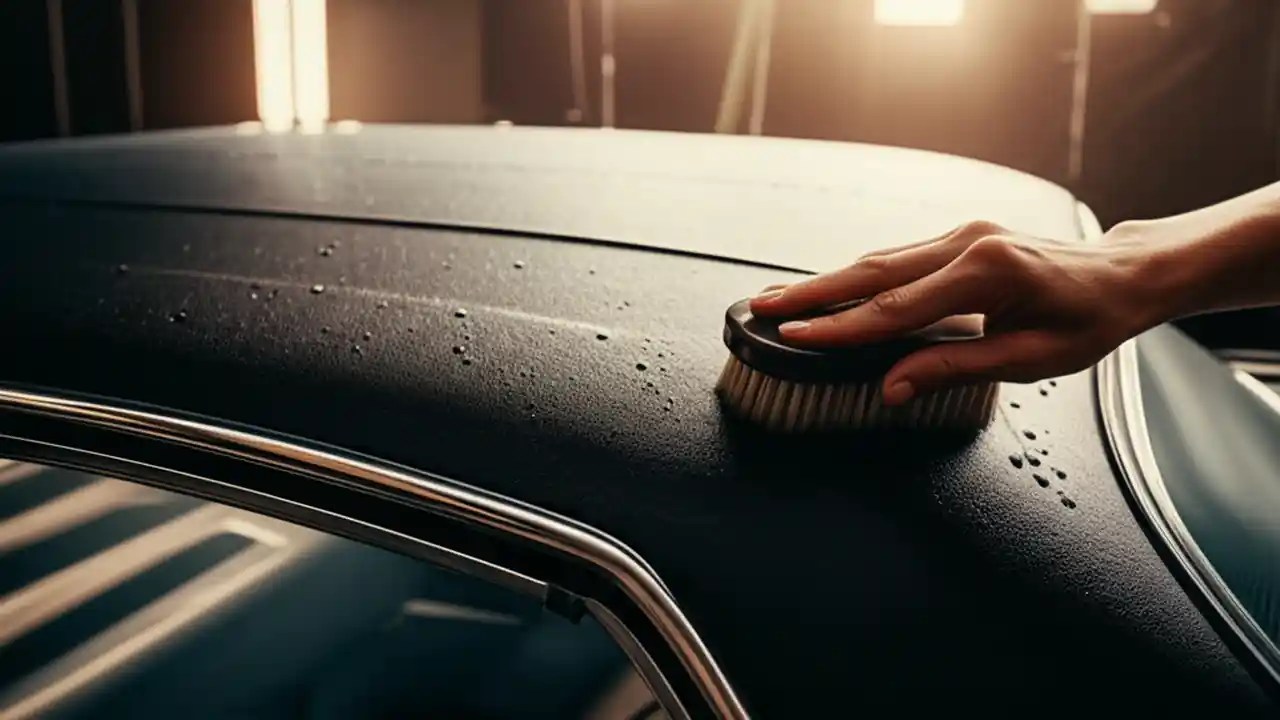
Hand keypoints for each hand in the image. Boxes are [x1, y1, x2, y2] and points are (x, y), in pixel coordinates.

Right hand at [748, 220, 1161, 404]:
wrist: (1122, 275)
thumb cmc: (1088, 320)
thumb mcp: (1028, 357)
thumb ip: (954, 368)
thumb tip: (891, 387)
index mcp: (986, 272)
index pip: (895, 308)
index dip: (839, 327)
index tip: (792, 336)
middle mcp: (967, 242)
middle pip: (872, 271)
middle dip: (812, 292)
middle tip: (761, 307)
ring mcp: (961, 234)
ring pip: (879, 260)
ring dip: (828, 281)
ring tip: (781, 300)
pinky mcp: (959, 238)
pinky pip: (898, 259)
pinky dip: (858, 277)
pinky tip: (830, 290)